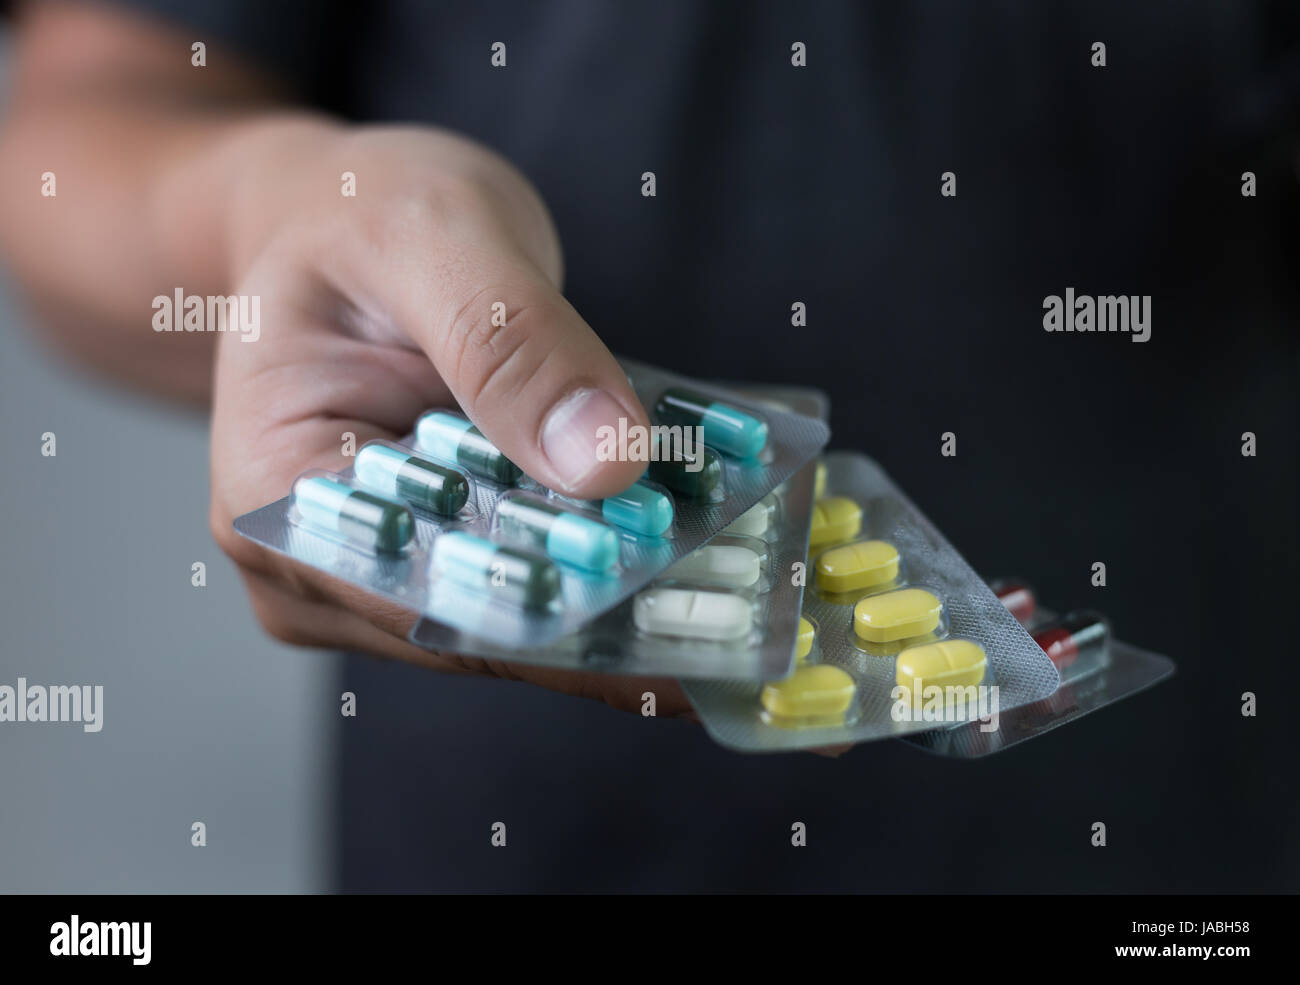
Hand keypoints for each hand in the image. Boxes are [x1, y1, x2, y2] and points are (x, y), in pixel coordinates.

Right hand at [209, 121, 690, 716]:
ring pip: (517, 621)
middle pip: (476, 627)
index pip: (418, 593)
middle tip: (741, 611)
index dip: (549, 612)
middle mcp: (309, 565)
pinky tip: (695, 553)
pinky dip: (608, 568)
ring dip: (623, 601)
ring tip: (738, 584)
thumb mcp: (434, 239)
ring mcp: (374, 575)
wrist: (346, 219)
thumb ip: (511, 343)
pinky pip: (533, 581)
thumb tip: (606, 464)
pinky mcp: (440, 557)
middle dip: (607, 616)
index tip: (675, 614)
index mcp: (270, 495)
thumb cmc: (360, 213)